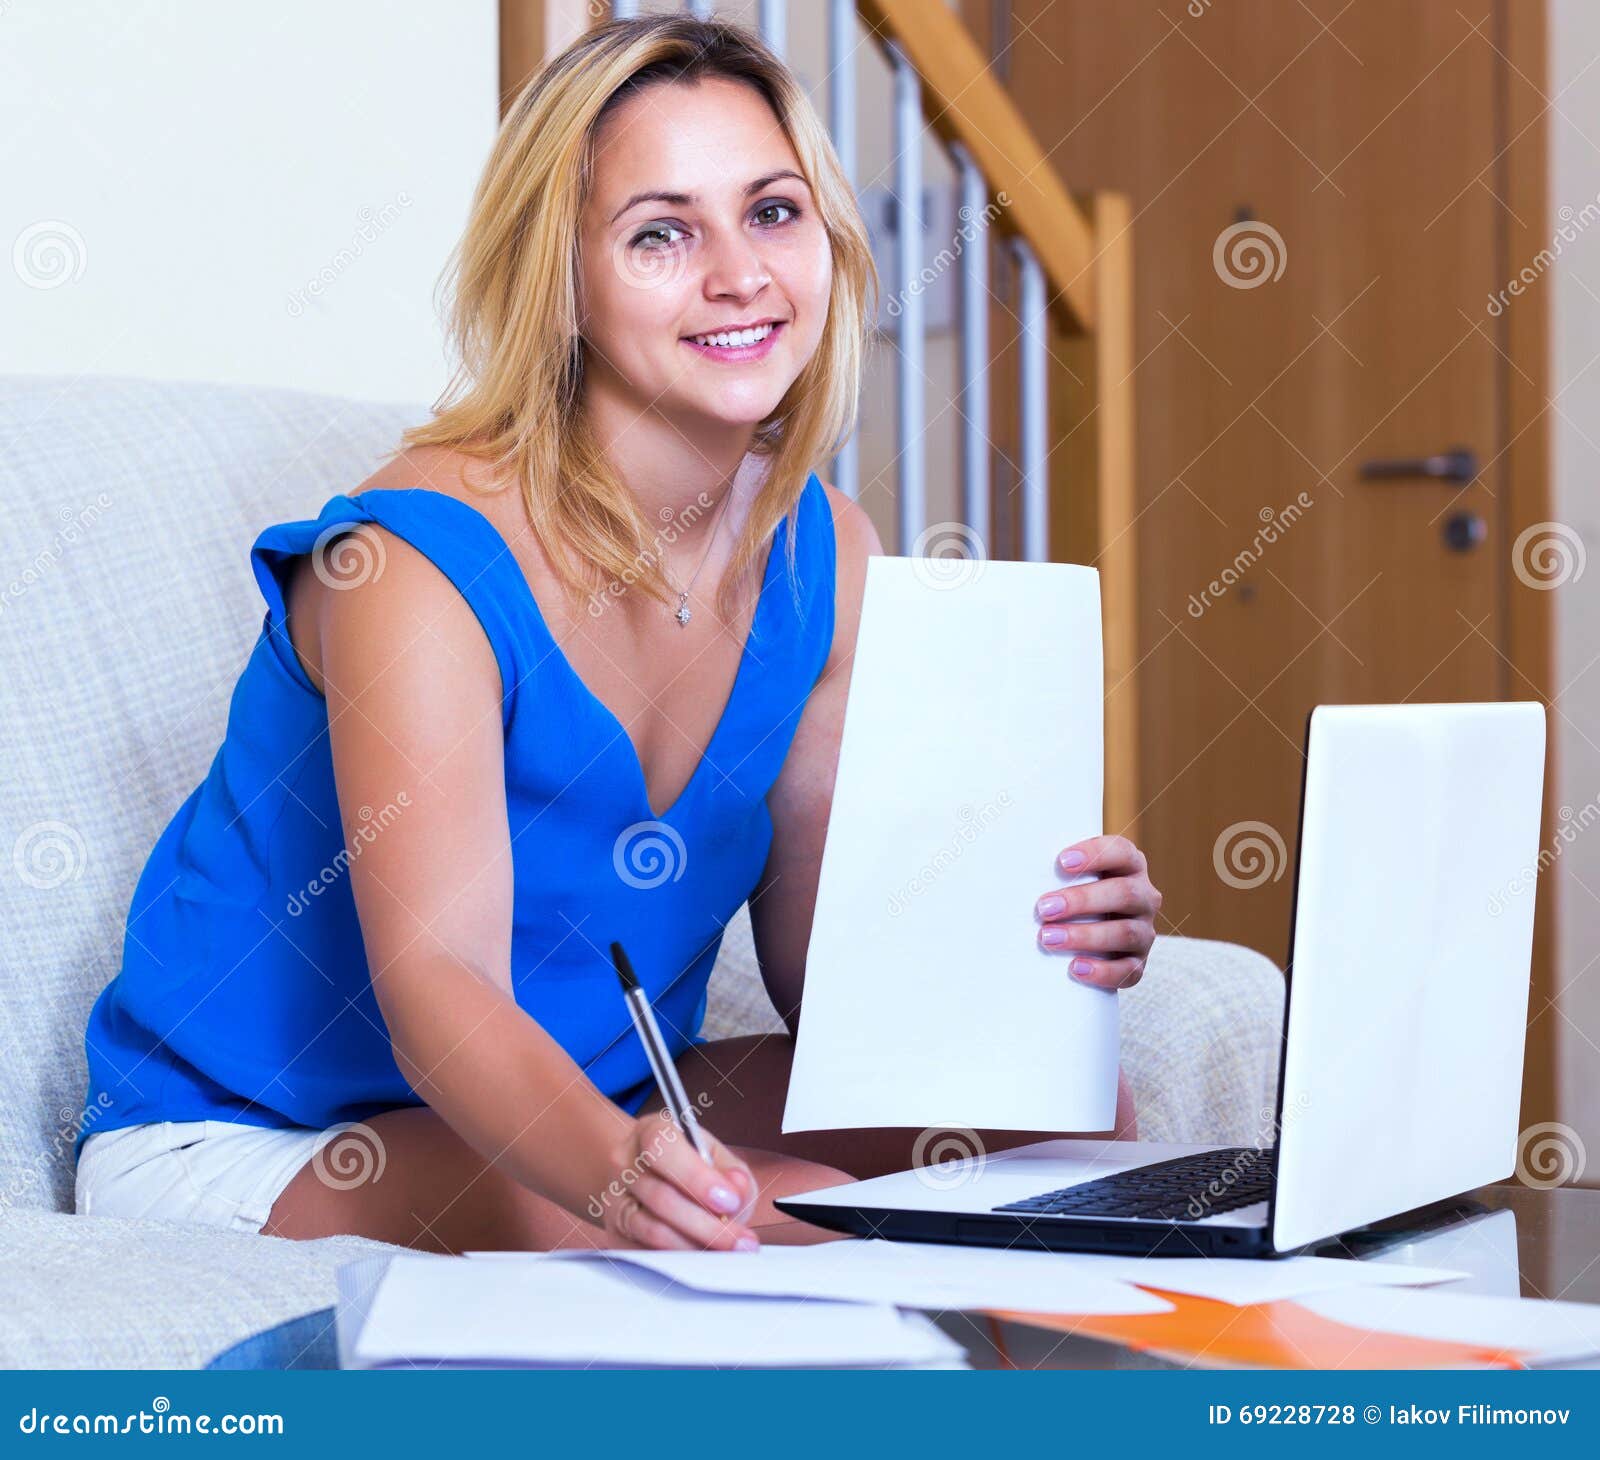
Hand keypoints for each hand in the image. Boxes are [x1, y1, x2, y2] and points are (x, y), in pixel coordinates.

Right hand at [597, 1109, 759, 1250]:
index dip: (695, 1177)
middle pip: (660, 1197)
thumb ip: (733, 1173)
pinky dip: (678, 1261)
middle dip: (706, 1225)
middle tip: (739, 1242)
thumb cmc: (692, 1168)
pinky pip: (645, 1254)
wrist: (656, 1181)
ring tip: (726, 1252)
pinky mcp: (614, 1234)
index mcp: (650, 1132)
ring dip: (695, 1246)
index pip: (661, 1148)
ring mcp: (615, 1200)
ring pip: (652, 1230)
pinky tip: (702, 1257)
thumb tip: (735, 1191)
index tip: (728, 1202)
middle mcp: (625, 1164)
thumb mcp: (718, 1159)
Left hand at [1033, 834, 1161, 988]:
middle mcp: (1143, 896)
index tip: (1061, 862)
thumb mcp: (1067, 878)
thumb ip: (1054, 870)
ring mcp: (1144, 931)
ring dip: (1085, 935)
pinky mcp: (1138, 963)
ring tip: (1048, 938)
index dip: (1095, 854)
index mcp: (1129, 866)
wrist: (1086, 937)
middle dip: (1082, 900)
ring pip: (1125, 933)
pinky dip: (1102, 971)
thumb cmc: (1068, 896)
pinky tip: (1075, 968)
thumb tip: (1010, 870)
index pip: (1121, 852)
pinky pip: (1127, 971)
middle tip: (1044, 908)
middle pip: (1124, 894)